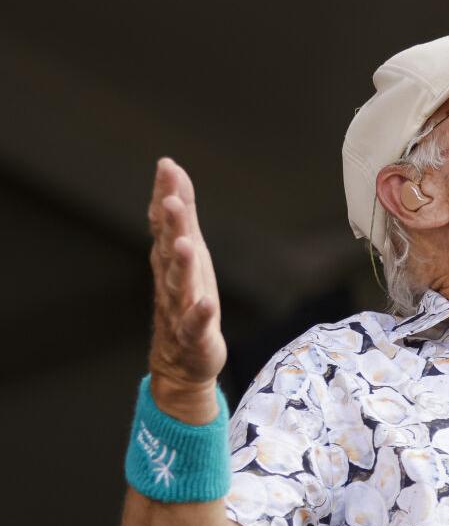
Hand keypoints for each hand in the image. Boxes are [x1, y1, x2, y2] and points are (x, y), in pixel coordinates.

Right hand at [146, 157, 225, 422]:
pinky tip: (207, 303)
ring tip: (186, 245)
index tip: (167, 167)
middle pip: (169, 248)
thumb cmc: (187, 298)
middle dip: (172, 225)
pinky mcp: (194, 336)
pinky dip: (200, 314)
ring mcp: (180, 308)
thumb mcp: (189, 252)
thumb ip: (183, 213)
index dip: (165, 195)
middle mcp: (171, 279)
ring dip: (182, 265)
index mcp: (170, 258)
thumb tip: (174, 169)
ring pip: (179, 284)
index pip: (164, 222)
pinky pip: (195, 325)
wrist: (181, 359)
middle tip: (173, 200)